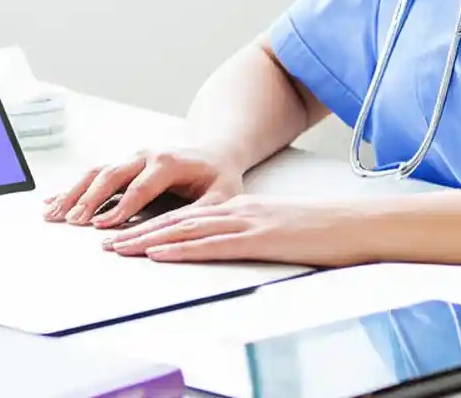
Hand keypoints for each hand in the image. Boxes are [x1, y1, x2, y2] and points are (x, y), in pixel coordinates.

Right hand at [42, 146, 243, 227]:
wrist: (215, 153)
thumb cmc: (218, 178)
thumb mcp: (221, 197)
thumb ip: (201, 214)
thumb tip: (180, 236)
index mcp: (169, 162)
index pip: (141, 186)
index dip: (121, 207)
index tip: (102, 226)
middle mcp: (146, 155)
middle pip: (112, 175)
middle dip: (90, 198)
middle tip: (72, 221)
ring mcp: (133, 158)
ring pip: (97, 172)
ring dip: (74, 192)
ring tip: (52, 213)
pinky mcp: (124, 165)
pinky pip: (95, 174)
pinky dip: (73, 188)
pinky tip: (53, 202)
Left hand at [100, 195, 374, 266]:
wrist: (355, 224)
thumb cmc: (323, 231)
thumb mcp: (280, 230)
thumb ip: (251, 236)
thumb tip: (228, 249)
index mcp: (242, 208)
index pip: (188, 215)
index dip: (152, 223)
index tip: (124, 232)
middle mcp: (238, 211)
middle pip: (178, 219)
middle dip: (137, 229)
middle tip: (105, 239)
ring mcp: (248, 223)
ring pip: (187, 229)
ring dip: (147, 238)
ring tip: (117, 247)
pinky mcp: (259, 239)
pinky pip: (212, 244)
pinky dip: (181, 248)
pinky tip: (159, 252)